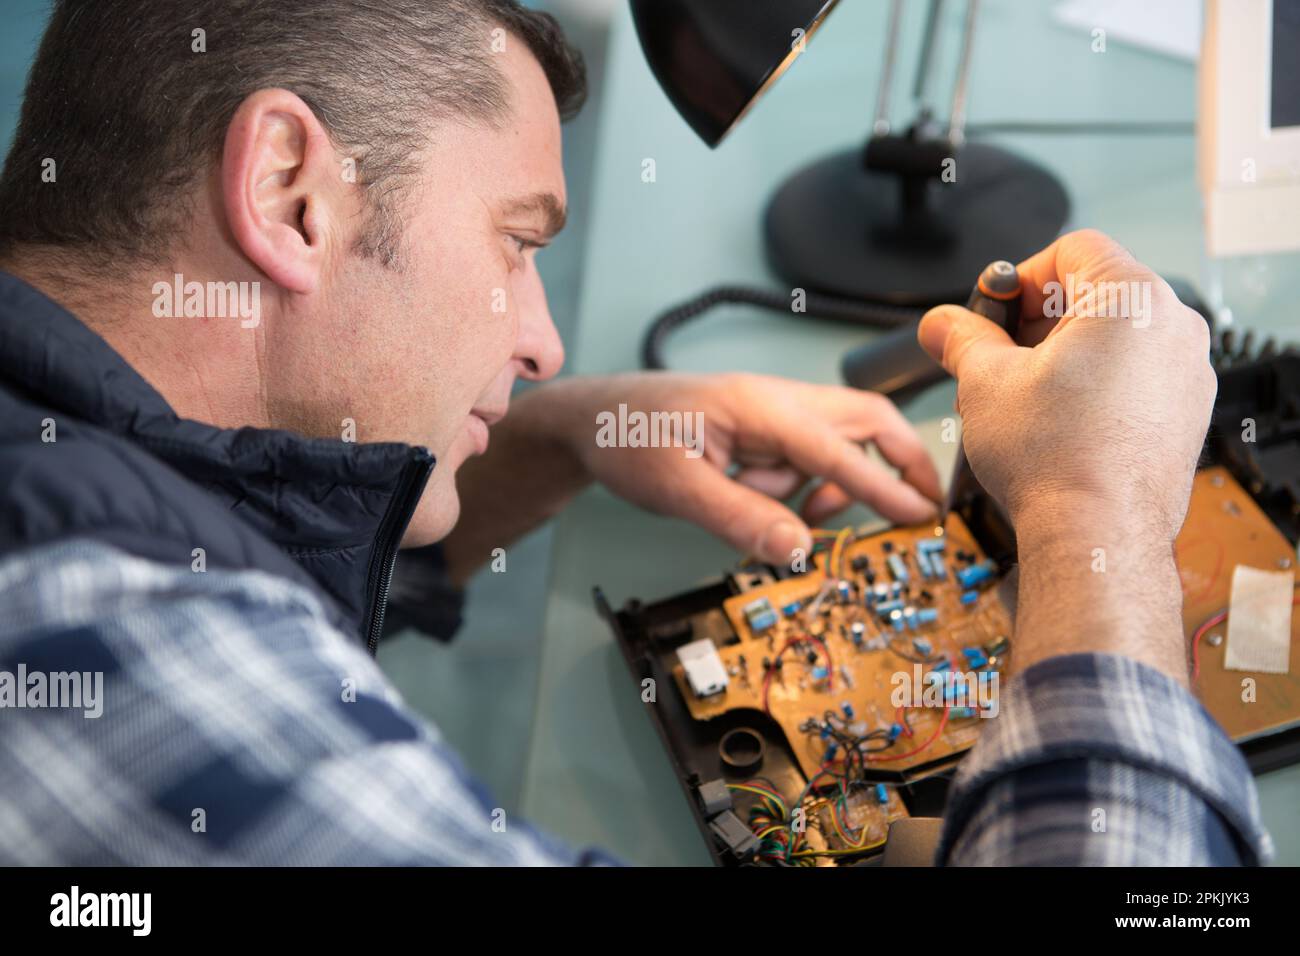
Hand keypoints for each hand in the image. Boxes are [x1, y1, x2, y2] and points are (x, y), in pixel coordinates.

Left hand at [548, 372, 940, 564]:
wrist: (591, 420)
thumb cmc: (625, 437)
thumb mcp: (677, 489)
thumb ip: (740, 519)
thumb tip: (798, 548)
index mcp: (759, 405)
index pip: (838, 447)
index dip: (883, 485)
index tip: (919, 515)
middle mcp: (775, 401)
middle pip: (866, 420)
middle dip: (901, 459)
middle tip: (922, 505)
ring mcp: (770, 416)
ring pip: (838, 444)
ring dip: (835, 482)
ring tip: (798, 512)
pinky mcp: (761, 434)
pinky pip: (805, 461)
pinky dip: (804, 487)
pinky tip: (764, 501)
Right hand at [917, 229, 1214, 548]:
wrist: (1096, 535)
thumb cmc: (1057, 460)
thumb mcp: (985, 381)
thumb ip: (962, 338)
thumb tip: (941, 325)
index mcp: (1133, 299)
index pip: (1072, 249)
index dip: (1019, 276)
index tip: (992, 311)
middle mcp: (1174, 328)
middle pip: (1094, 293)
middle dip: (1035, 321)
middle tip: (992, 356)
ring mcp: (1186, 374)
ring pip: (1114, 338)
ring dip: (1059, 355)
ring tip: (1016, 396)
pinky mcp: (1184, 414)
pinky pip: (1134, 377)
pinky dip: (1093, 385)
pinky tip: (1052, 421)